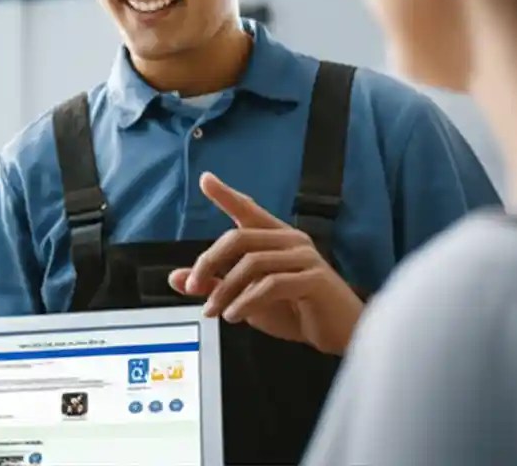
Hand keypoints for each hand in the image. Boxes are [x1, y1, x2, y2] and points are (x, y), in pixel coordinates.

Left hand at [168, 172, 363, 354]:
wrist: (340, 335)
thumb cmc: (295, 311)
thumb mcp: (245, 298)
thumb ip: (214, 286)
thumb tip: (176, 278)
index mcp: (275, 238)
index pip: (247, 210)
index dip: (226, 195)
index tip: (206, 179)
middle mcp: (291, 240)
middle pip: (238, 239)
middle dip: (209, 263)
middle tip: (193, 287)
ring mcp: (305, 258)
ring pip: (251, 264)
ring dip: (225, 291)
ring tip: (214, 311)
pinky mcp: (314, 279)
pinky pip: (271, 285)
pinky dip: (246, 302)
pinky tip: (235, 316)